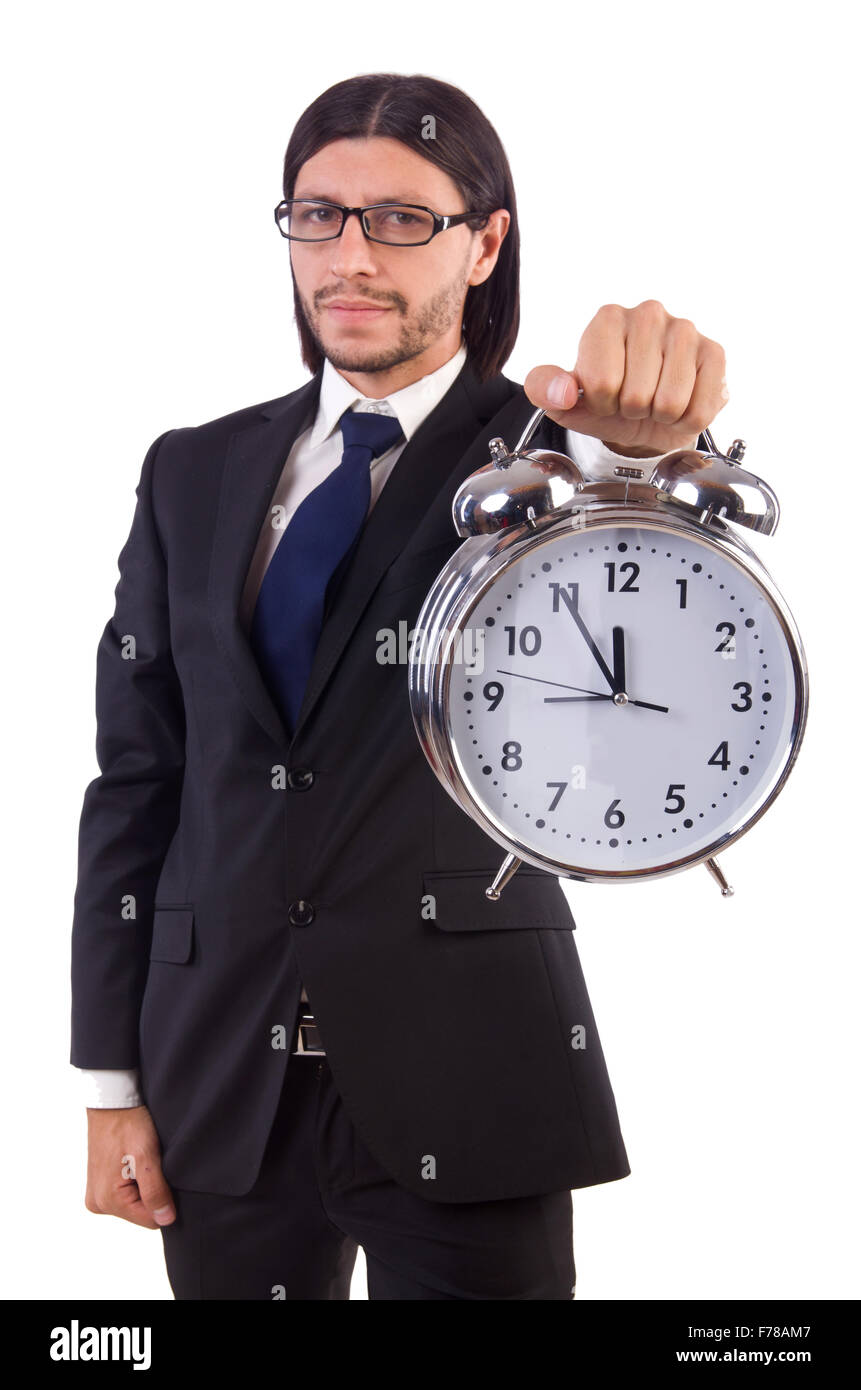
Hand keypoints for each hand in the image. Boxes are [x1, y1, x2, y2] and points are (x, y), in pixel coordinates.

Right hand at [85, 1104, 175, 1229]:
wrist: (112, 1102)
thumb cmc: (129, 1124)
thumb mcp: (147, 1156)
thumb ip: (156, 1191)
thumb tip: (166, 1220)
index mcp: (108, 1201)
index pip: (151, 1220)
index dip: (165, 1200)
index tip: (163, 1175)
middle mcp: (98, 1204)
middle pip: (142, 1213)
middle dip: (154, 1192)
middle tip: (152, 1163)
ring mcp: (96, 1195)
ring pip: (135, 1204)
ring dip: (144, 1186)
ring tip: (141, 1160)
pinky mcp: (99, 1186)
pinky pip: (125, 1194)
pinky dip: (135, 1181)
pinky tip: (134, 1161)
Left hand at [524, 300, 728, 457]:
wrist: (645, 415)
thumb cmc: (606, 401)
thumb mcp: (566, 399)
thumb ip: (545, 389)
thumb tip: (563, 392)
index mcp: (607, 319)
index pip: (602, 383)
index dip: (602, 403)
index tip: (605, 396)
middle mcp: (648, 314)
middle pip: (637, 395)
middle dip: (632, 409)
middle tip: (633, 400)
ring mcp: (685, 330)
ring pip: (670, 403)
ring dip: (660, 415)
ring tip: (655, 401)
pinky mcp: (714, 353)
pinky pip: (699, 409)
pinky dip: (687, 420)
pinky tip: (680, 403)